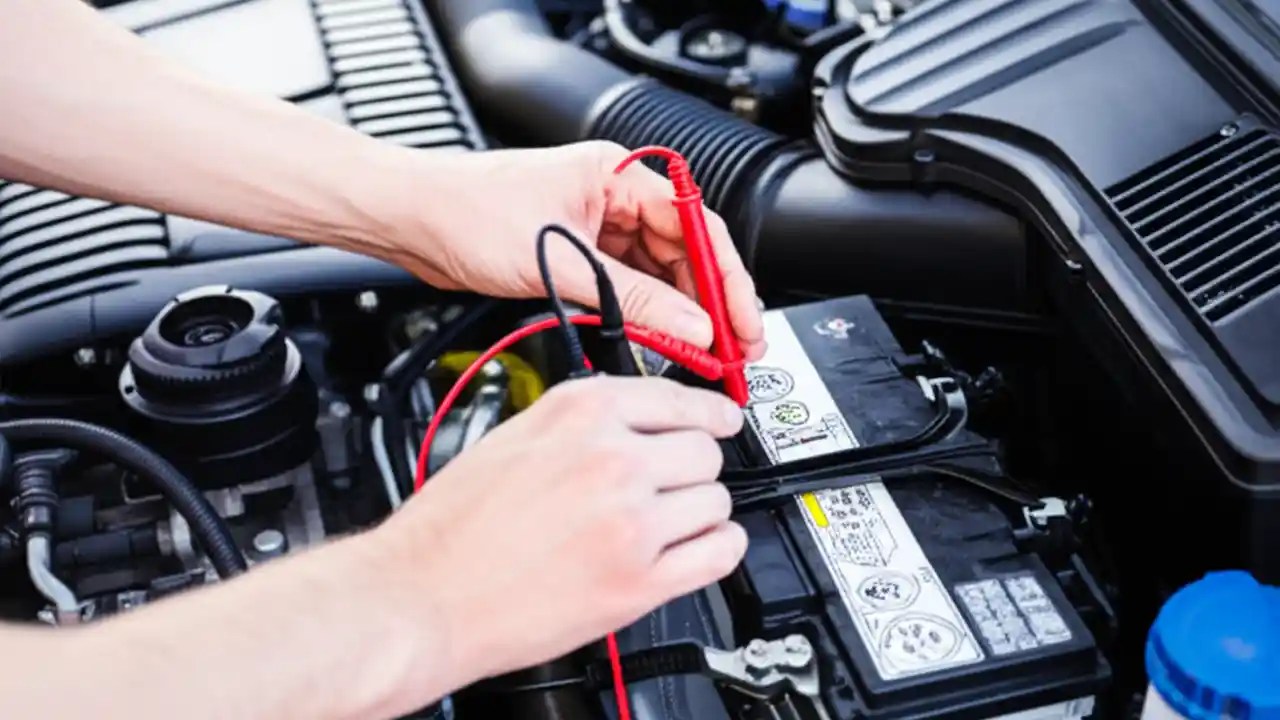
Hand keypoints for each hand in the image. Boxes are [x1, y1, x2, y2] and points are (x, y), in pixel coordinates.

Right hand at [370, 376, 746, 696]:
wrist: (422, 595)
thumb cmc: (451, 526)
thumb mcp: (513, 435)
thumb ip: (580, 424)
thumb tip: (633, 423)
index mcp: (580, 413)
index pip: (679, 398)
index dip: (708, 414)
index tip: (722, 421)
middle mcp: (612, 459)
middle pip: (705, 451)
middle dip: (695, 467)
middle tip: (677, 483)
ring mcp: (631, 521)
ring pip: (716, 501)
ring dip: (702, 512)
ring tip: (672, 523)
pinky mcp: (640, 581)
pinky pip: (719, 553)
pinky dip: (719, 549)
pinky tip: (700, 549)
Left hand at [390, 141, 765, 359]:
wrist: (411, 219)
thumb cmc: (466, 212)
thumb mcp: (560, 262)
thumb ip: (633, 297)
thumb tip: (689, 326)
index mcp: (617, 176)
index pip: (696, 227)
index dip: (727, 279)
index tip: (742, 321)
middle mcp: (613, 198)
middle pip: (685, 254)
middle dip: (711, 304)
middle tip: (733, 350)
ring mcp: (597, 227)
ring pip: (660, 275)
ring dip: (682, 315)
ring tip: (703, 355)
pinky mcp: (578, 256)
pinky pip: (630, 288)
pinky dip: (648, 316)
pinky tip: (664, 342)